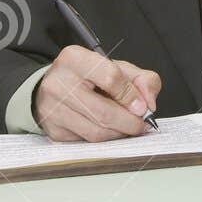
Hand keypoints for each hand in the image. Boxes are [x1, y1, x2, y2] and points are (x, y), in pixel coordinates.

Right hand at [35, 45, 162, 141]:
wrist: (55, 87)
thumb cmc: (88, 76)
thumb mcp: (116, 67)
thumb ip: (141, 80)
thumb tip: (148, 104)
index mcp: (75, 59)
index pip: (110, 78)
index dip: (132, 96)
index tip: (143, 107)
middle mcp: (58, 82)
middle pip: (104, 112)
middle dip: (130, 122)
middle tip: (141, 124)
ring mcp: (52, 108)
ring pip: (96, 132)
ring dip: (119, 134)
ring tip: (127, 128)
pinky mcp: (53, 130)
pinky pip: (86, 142)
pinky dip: (104, 140)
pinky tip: (108, 130)